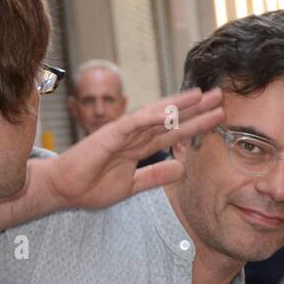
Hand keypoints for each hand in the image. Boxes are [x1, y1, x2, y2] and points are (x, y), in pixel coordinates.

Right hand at [42, 87, 223, 212]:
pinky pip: (135, 123)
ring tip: (202, 95)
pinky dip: (153, 116)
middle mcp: (134, 136)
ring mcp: (122, 133)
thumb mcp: (131, 186)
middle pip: (170, 119)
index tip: (216, 117)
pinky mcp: (109, 135)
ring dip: (179, 105)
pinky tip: (171, 110)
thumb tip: (180, 168)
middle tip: (220, 97)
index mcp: (139, 147)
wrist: (63, 188)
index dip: (194, 124)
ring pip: (156, 115)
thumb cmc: (90, 186)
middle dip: (195, 109)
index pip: (172, 132)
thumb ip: (154, 176)